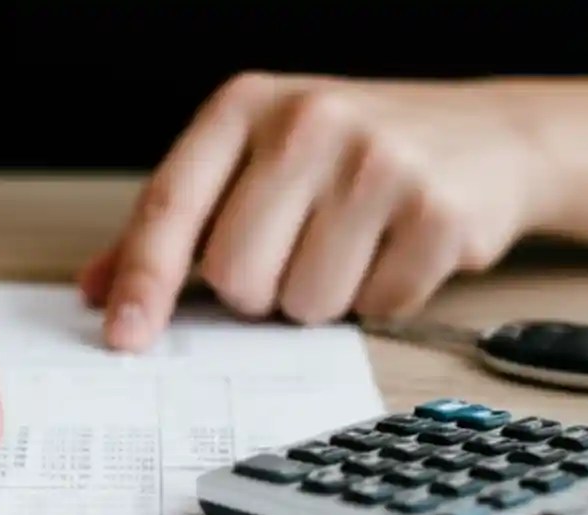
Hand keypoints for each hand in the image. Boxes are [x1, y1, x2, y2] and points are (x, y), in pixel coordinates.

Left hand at [80, 72, 555, 348]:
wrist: (488, 136)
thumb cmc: (352, 152)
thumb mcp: (255, 162)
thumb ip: (175, 225)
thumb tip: (99, 291)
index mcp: (246, 107)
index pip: (171, 206)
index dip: (144, 281)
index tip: (124, 336)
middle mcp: (308, 122)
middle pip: (236, 276)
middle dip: (259, 291)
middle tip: (295, 252)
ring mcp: (378, 164)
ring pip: (304, 304)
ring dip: (321, 299)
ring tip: (351, 245)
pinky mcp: (437, 213)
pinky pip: (374, 310)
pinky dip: (380, 299)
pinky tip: (396, 251)